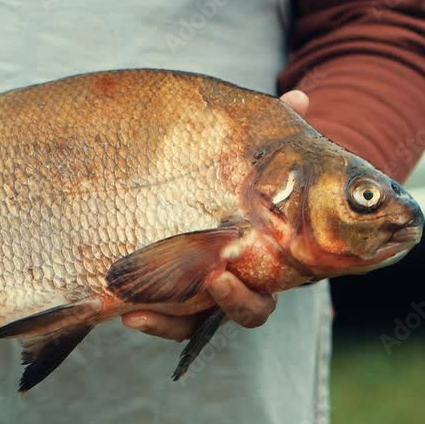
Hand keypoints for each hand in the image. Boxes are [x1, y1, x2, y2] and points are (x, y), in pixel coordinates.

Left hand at [121, 90, 309, 339]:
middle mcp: (240, 284)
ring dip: (169, 320)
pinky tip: (125, 313)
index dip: (247, 292)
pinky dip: (150, 319)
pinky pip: (166, 318)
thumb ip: (277, 134)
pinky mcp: (175, 298)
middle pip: (241, 310)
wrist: (218, 197)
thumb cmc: (248, 182)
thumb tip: (299, 99)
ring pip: (194, 323)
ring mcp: (205, 295)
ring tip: (137, 310)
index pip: (266, 290)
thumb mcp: (261, 159)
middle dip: (226, 301)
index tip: (220, 273)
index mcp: (267, 261)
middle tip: (208, 278)